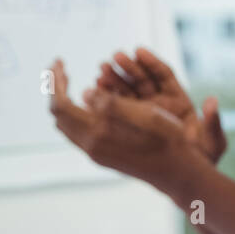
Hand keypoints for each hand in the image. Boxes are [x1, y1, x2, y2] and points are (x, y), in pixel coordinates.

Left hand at [49, 58, 201, 189]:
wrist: (178, 171)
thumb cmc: (169, 139)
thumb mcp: (147, 114)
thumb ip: (113, 104)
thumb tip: (85, 92)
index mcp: (99, 132)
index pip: (61, 104)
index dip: (56, 81)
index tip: (59, 62)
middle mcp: (92, 145)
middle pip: (59, 114)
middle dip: (56, 88)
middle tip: (61, 68)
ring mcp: (95, 153)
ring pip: (65, 124)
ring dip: (63, 101)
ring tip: (69, 83)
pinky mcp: (102, 156)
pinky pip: (76, 132)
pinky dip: (74, 113)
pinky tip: (87, 104)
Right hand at [92, 48, 225, 163]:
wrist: (190, 178)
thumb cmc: (205, 158)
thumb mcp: (213, 141)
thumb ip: (212, 122)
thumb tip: (212, 102)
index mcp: (180, 102)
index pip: (164, 76)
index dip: (152, 63)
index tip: (138, 50)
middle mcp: (161, 105)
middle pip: (143, 81)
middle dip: (128, 68)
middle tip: (113, 58)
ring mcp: (145, 114)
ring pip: (128, 93)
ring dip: (114, 80)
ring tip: (101, 70)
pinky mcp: (133, 126)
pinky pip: (119, 109)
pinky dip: (109, 99)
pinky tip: (96, 90)